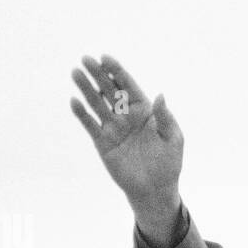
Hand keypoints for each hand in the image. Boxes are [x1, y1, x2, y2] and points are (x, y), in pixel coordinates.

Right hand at [70, 54, 183, 214]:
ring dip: (86, 88)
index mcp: (144, 110)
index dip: (117, 71)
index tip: (105, 58)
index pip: (128, 86)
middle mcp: (126, 115)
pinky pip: (90, 125)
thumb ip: (165, 118)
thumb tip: (160, 96)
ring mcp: (113, 128)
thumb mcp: (173, 139)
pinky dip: (82, 114)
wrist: (155, 189)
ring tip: (75, 73)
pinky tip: (74, 101)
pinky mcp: (103, 142)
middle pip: (109, 90)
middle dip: (98, 74)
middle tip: (86, 59)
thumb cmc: (168, 163)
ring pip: (97, 103)